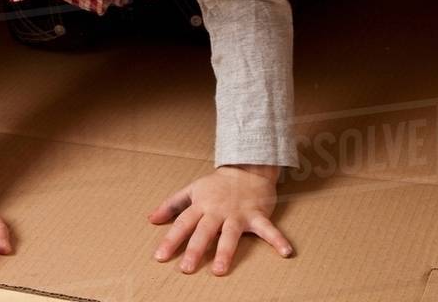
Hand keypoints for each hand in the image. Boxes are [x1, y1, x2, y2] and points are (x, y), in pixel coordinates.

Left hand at [147, 164, 292, 275]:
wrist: (248, 166)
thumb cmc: (219, 183)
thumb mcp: (193, 189)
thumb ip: (172, 204)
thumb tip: (151, 219)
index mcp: (202, 205)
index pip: (183, 223)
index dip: (171, 240)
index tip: (160, 257)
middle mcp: (218, 211)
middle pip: (205, 231)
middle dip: (196, 249)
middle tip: (186, 268)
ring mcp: (239, 213)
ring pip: (231, 234)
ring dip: (226, 252)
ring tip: (220, 271)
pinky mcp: (258, 214)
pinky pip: (268, 229)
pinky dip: (278, 239)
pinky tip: (286, 252)